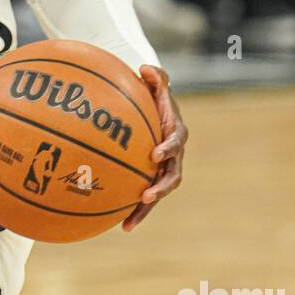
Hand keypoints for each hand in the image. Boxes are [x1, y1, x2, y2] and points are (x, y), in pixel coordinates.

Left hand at [122, 65, 186, 231]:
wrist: (151, 111)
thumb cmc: (152, 95)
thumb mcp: (155, 83)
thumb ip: (155, 76)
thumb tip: (145, 69)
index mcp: (176, 132)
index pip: (176, 142)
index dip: (168, 149)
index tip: (155, 154)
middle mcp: (173, 156)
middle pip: (172, 176)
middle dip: (160, 188)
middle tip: (147, 196)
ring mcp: (162, 170)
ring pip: (158, 192)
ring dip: (145, 209)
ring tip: (129, 222)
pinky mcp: (150, 179)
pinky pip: (142, 198)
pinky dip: (132, 211)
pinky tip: (118, 225)